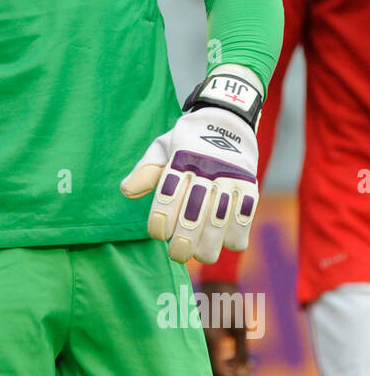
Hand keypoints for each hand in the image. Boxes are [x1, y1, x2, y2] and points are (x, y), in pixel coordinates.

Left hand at [121, 106, 257, 263]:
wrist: (227, 120)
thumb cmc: (186, 142)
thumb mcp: (162, 147)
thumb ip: (146, 171)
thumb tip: (126, 192)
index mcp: (181, 158)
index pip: (167, 195)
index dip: (161, 220)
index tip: (157, 234)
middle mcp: (206, 168)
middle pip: (194, 213)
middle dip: (183, 241)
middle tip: (176, 254)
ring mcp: (230, 177)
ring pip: (219, 221)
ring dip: (209, 245)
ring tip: (199, 255)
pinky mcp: (250, 185)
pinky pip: (244, 218)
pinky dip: (235, 236)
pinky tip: (225, 243)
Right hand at [198, 279, 251, 375]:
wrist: (217, 284)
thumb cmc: (232, 303)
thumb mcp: (241, 329)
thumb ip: (242, 352)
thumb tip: (242, 375)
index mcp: (211, 339)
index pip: (219, 369)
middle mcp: (199, 340)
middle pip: (212, 368)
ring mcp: (197, 337)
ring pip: (210, 360)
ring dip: (227, 366)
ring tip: (248, 366)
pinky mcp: (198, 334)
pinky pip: (207, 351)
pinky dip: (221, 357)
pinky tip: (235, 357)